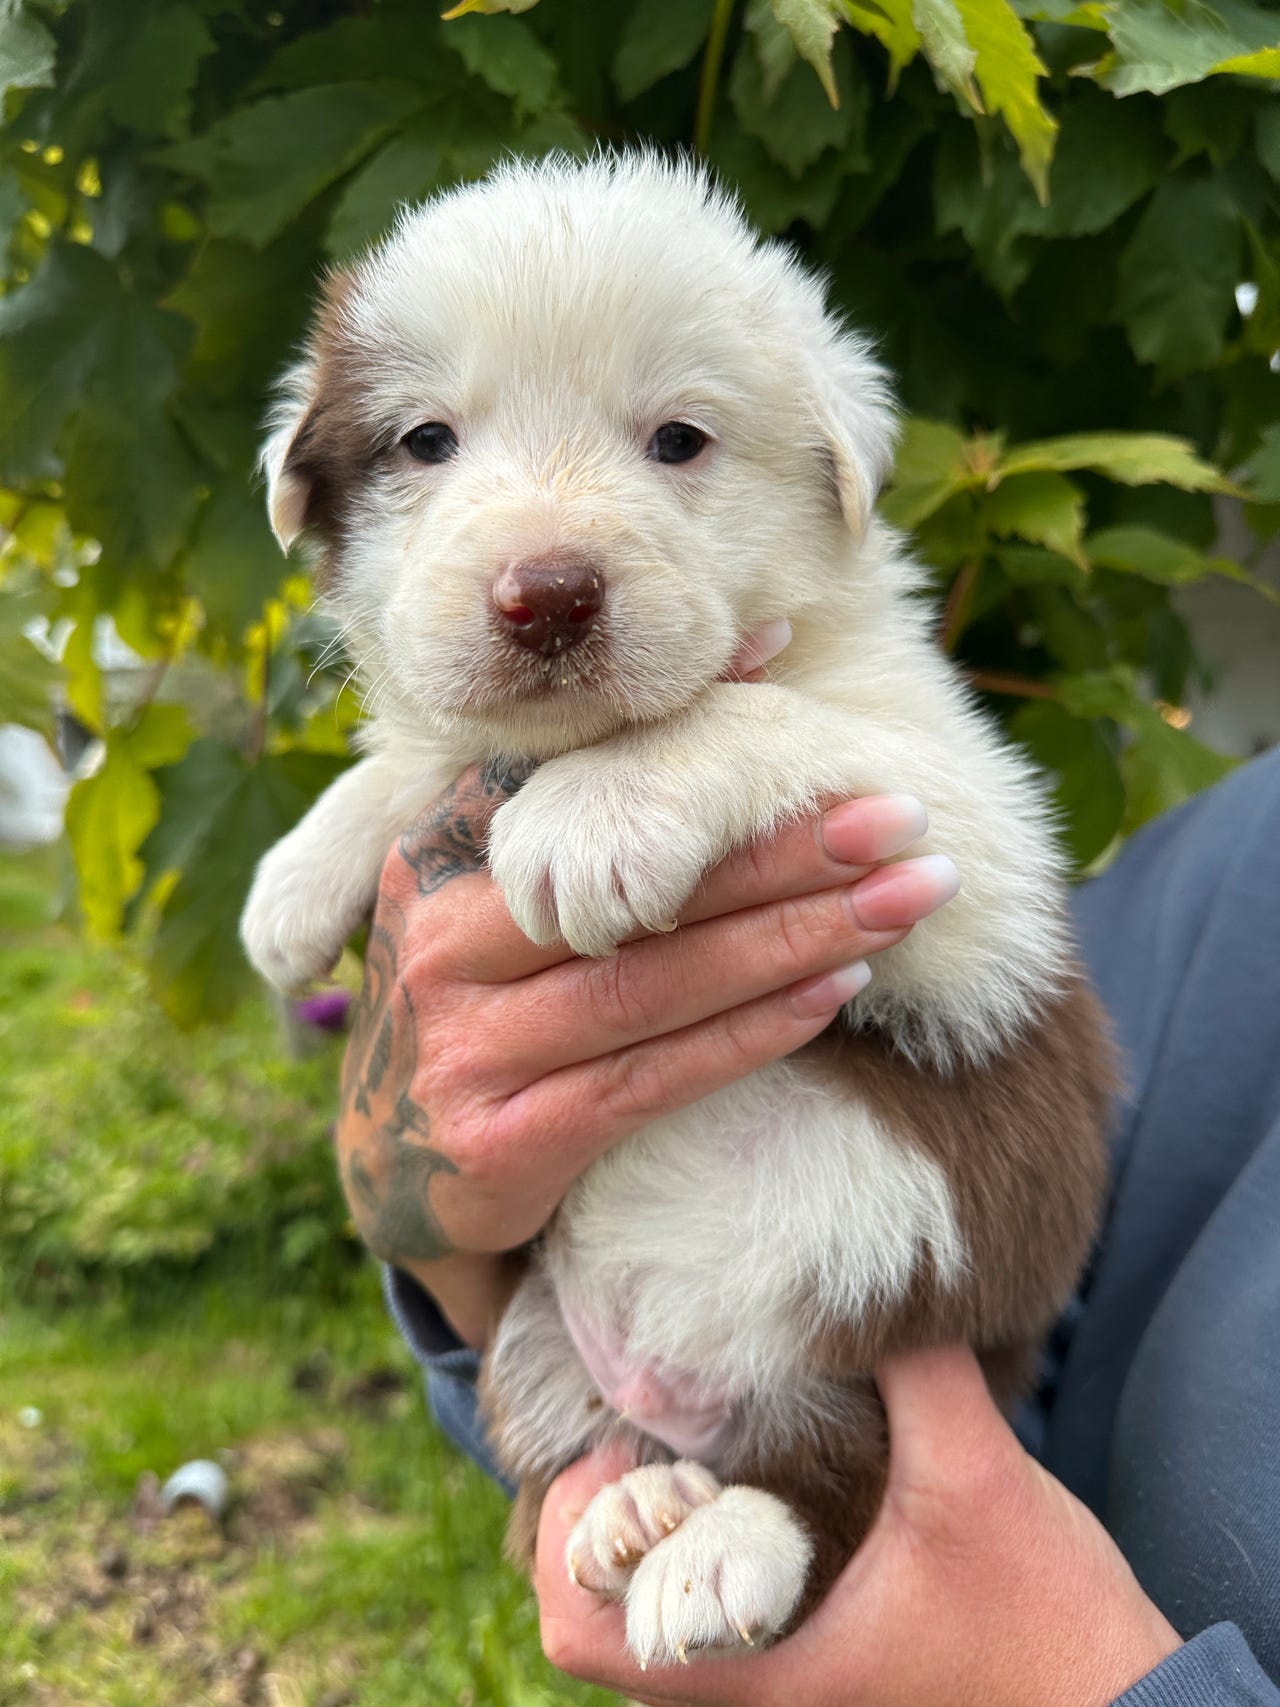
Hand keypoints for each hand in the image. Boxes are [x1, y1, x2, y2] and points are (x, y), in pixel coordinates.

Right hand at [334, 772, 955, 1345]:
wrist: (396, 1167)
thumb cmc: (484, 996)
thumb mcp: (515, 881)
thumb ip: (620, 776)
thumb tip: (767, 643)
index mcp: (437, 855)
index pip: (585, 796)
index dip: (707, 764)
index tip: (822, 738)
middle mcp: (437, 943)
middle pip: (633, 891)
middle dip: (780, 854)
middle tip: (900, 820)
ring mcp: (461, 1048)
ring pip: (652, 986)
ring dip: (789, 943)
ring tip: (899, 903)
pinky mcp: (498, 1143)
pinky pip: (647, 1081)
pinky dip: (748, 1035)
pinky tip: (832, 994)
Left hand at [534, 1346, 1181, 1706]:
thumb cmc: (1045, 1625)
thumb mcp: (974, 1479)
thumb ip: (915, 1373)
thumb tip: (869, 1274)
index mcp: (758, 1669)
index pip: (584, 1629)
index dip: (576, 1529)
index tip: (635, 1447)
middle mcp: (750, 1691)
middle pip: (595, 1622)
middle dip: (603, 1521)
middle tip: (657, 1439)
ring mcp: (779, 1689)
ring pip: (651, 1622)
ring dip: (655, 1536)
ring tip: (699, 1450)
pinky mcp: (816, 1672)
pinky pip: (712, 1620)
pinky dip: (705, 1552)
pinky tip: (754, 1479)